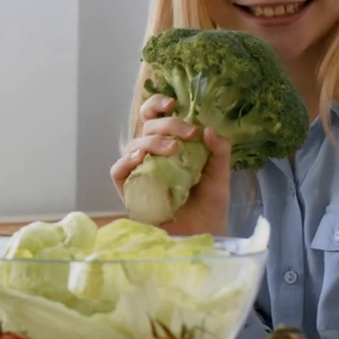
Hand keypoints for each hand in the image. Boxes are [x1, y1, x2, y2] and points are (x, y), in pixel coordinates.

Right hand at [109, 95, 233, 237]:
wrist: (204, 235)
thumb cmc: (209, 205)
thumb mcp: (220, 174)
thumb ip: (219, 151)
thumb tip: (209, 128)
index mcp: (170, 145)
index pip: (155, 117)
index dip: (157, 104)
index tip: (173, 103)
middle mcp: (152, 155)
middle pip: (147, 127)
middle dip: (167, 124)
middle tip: (189, 133)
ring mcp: (140, 172)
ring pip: (134, 145)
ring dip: (152, 141)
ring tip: (173, 149)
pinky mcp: (131, 191)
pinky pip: (118, 171)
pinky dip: (126, 161)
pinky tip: (141, 158)